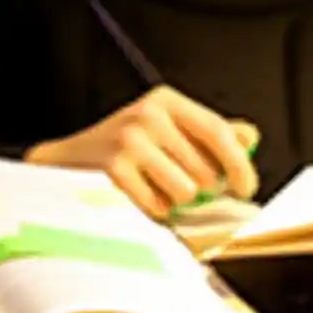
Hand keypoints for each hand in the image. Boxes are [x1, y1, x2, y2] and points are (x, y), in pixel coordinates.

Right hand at [23, 86, 259, 218]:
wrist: (61, 165)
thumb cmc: (121, 151)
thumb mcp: (165, 130)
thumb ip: (207, 134)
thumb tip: (250, 137)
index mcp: (165, 101)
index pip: (219, 132)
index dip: (240, 164)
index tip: (246, 188)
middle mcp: (148, 114)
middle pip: (206, 169)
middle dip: (202, 191)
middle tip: (180, 190)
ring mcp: (129, 139)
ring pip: (187, 191)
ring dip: (176, 202)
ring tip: (154, 191)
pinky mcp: (114, 168)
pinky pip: (159, 206)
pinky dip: (154, 211)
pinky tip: (136, 198)